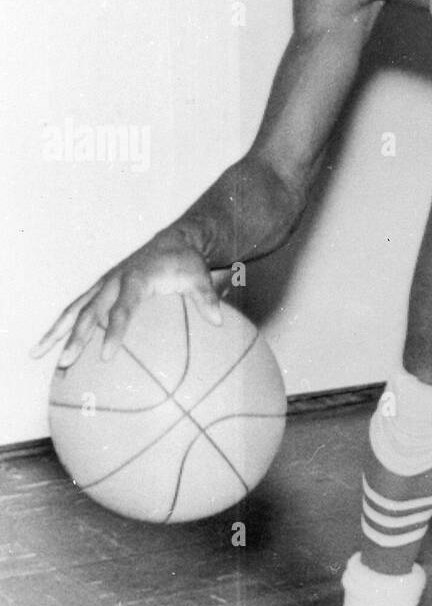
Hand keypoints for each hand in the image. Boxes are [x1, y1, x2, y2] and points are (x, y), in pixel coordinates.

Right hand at [31, 230, 222, 369]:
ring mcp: (103, 286)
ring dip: (57, 333)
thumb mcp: (199, 277)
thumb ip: (206, 298)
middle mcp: (112, 283)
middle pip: (89, 313)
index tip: (105, 356)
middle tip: (66, 362)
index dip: (113, 332)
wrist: (171, 242)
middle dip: (76, 338)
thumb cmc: (186, 263)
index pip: (122, 310)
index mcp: (135, 280)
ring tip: (38, 355)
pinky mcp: (99, 291)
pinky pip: (76, 310)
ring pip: (74, 311)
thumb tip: (218, 322)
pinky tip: (48, 347)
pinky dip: (61, 327)